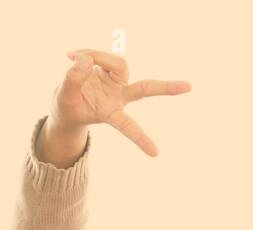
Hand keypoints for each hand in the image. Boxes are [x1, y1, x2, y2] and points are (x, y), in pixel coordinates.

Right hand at [49, 49, 190, 156]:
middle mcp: (119, 98)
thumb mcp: (63, 97)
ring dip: (95, 55)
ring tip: (71, 56)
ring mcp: (117, 84)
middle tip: (189, 87)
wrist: (65, 101)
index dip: (139, 138)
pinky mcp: (110, 71)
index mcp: (110, 114)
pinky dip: (87, 53)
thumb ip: (73, 80)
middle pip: (145, 89)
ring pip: (117, 63)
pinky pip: (102, 56)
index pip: (127, 126)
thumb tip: (86, 60)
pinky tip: (70, 55)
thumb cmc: (67, 106)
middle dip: (166, 88)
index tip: (155, 154)